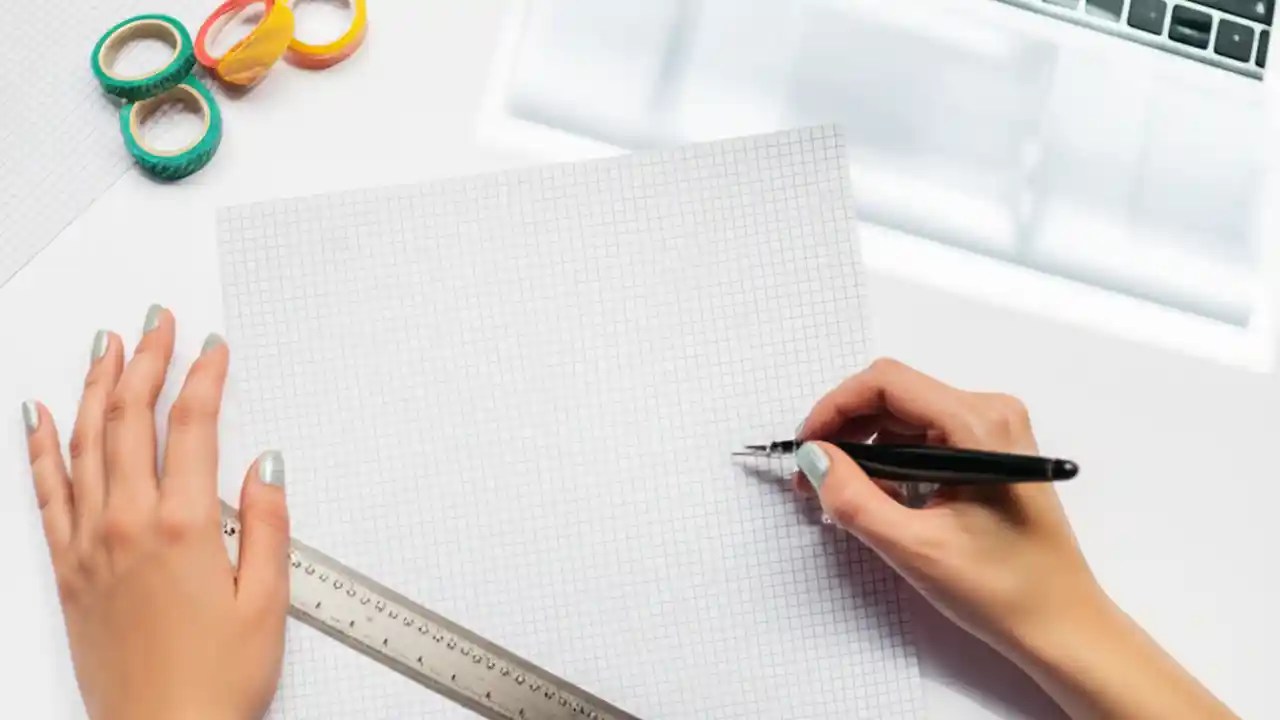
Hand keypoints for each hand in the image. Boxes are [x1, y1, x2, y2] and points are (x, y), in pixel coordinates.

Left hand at [22, 305, 289, 719]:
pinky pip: (45, 492)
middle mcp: (125, 527)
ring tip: (103, 347)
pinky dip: (40, 448)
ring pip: (84, 445)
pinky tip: (40, 417)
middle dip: (143, 362)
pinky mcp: (67, 570)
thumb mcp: (267, 602)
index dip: (202, 377)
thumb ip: (265, 525)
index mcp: (181, 529)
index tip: (211, 347)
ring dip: (94, 388)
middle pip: (130, 421)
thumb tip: (265, 467)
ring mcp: (88, 546)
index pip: (191, 428)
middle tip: (154, 323)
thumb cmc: (214, 682)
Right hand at [794, 358, 1234, 718]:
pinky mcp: (991, 451)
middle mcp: (991, 413)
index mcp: (979, 425)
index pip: (887, 383)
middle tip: (813, 477)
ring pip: (906, 417)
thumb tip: (814, 458)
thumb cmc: (1003, 590)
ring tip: (841, 494)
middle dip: (846, 431)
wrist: (1062, 625)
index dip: (834, 407)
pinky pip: (926, 437)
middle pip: (895, 396)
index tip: (806, 447)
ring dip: (866, 448)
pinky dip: (893, 461)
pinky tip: (878, 497)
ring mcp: (995, 430)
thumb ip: (854, 499)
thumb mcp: (915, 547)